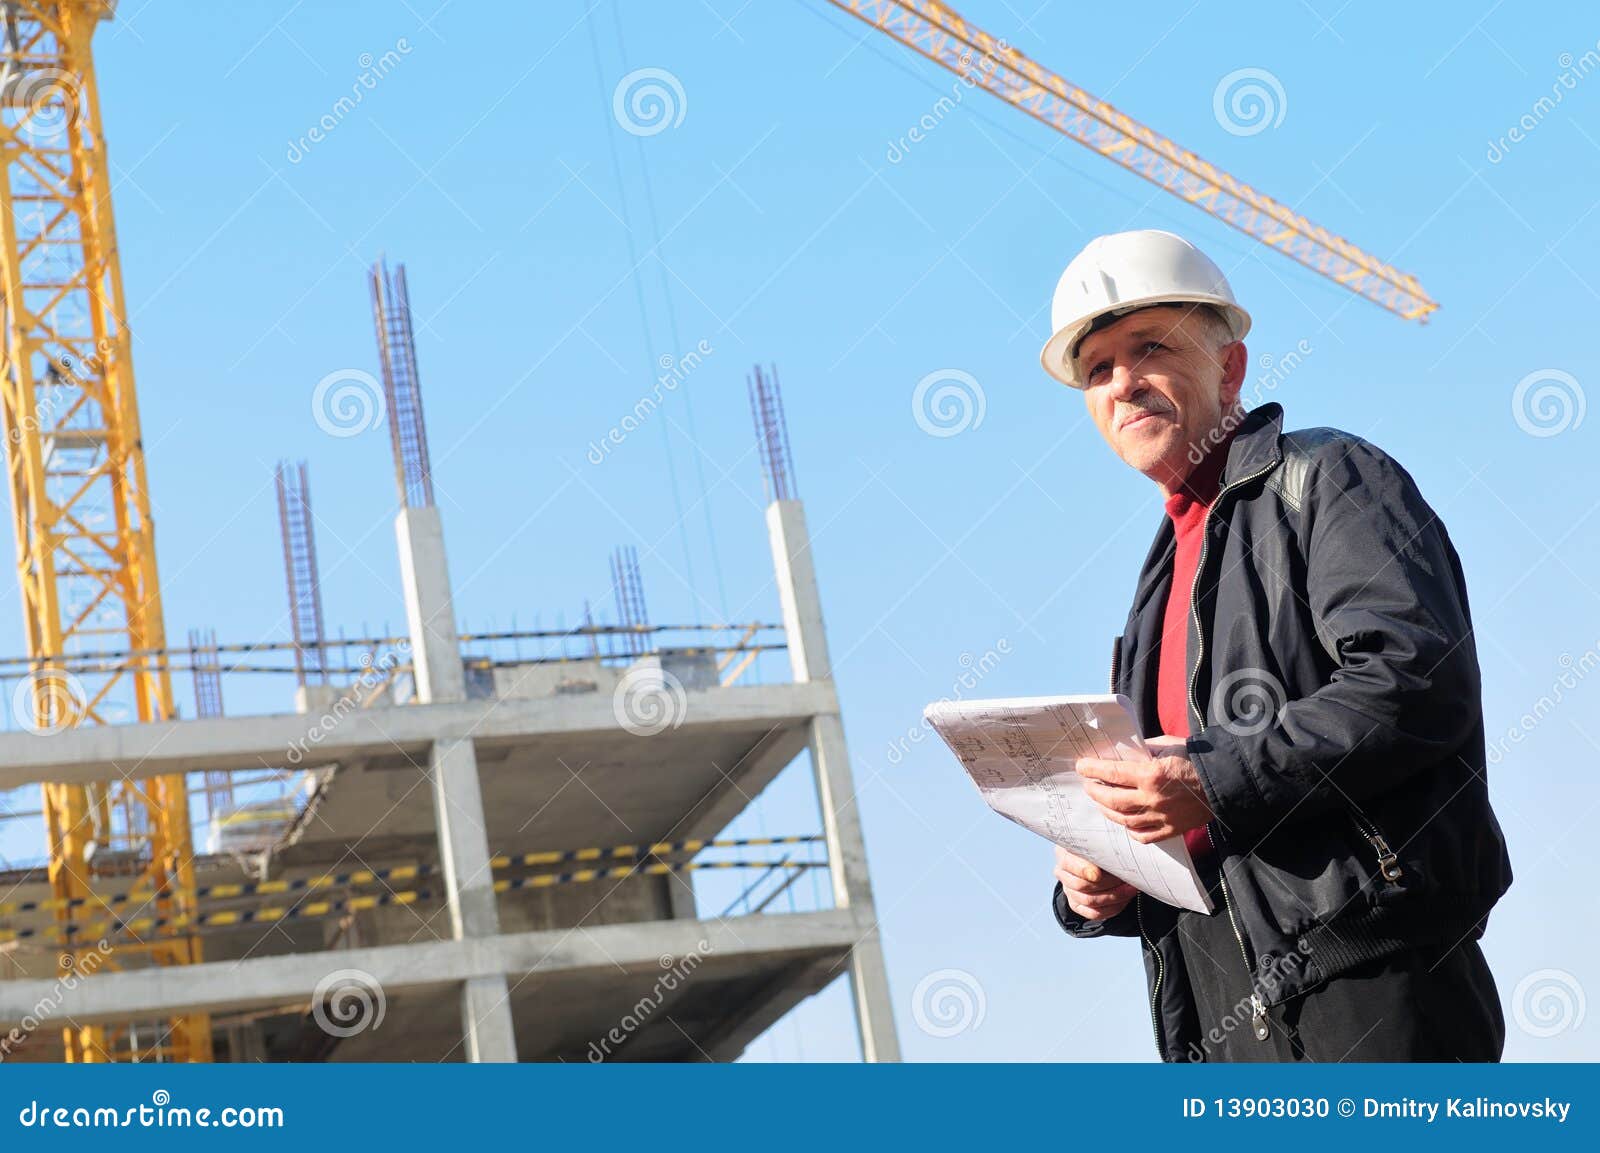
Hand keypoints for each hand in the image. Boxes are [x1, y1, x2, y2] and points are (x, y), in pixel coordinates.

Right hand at [1053, 844, 1135, 920]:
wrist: (1097, 860)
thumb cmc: (1100, 846)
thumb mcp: (1098, 840)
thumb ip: (1102, 843)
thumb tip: (1117, 850)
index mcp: (1064, 852)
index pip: (1068, 863)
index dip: (1083, 870)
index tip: (1098, 874)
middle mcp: (1062, 872)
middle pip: (1080, 885)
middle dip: (1108, 883)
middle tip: (1126, 877)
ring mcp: (1068, 890)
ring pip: (1089, 901)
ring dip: (1114, 896)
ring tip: (1130, 888)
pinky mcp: (1077, 904)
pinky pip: (1093, 913)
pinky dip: (1112, 908)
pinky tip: (1125, 899)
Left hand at [1077, 734, 1213, 843]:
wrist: (1224, 782)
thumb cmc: (1195, 758)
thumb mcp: (1167, 745)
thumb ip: (1142, 750)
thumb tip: (1122, 753)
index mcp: (1151, 774)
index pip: (1112, 773)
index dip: (1093, 769)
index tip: (1081, 767)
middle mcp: (1153, 799)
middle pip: (1112, 800)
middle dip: (1095, 792)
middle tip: (1088, 785)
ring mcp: (1162, 817)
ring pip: (1124, 819)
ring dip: (1107, 810)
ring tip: (1101, 802)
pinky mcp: (1171, 830)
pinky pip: (1143, 835)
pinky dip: (1129, 829)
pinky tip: (1124, 821)